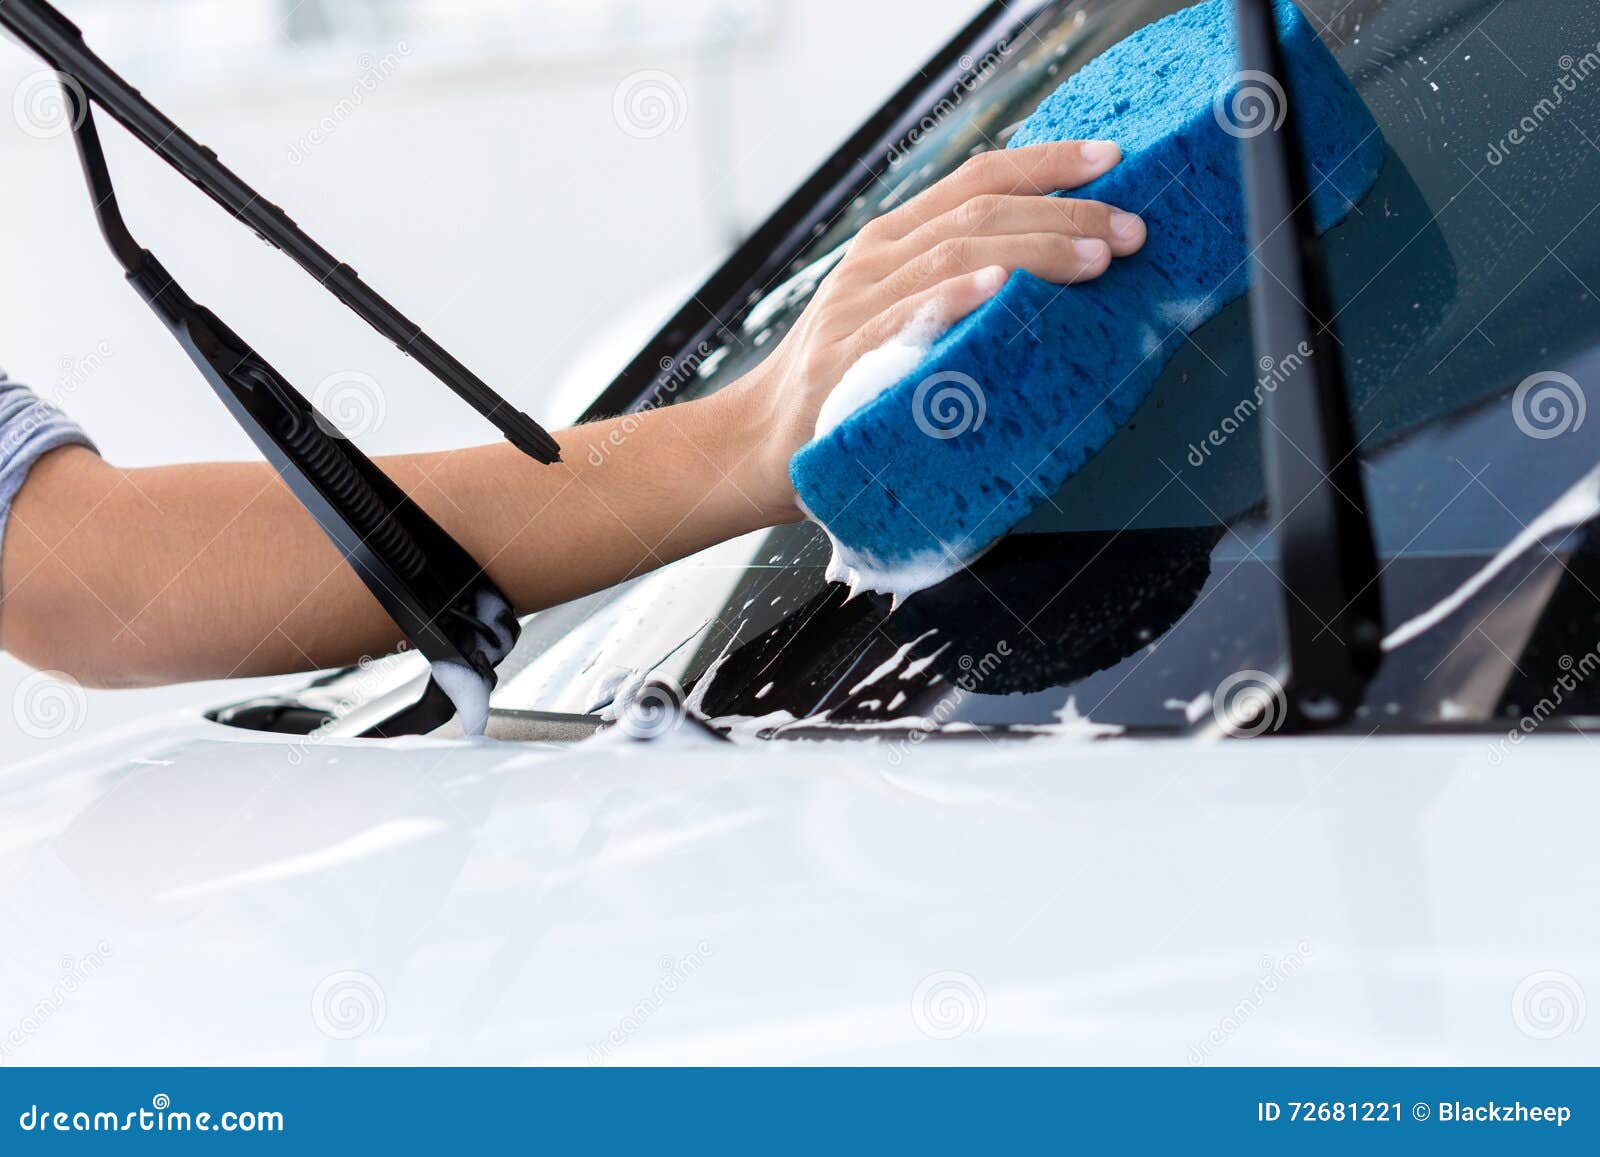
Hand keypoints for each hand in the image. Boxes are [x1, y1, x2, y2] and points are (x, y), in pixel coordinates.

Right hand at [727, 139, 1145, 519]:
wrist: (755, 443)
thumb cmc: (842, 385)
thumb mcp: (895, 317)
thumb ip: (954, 288)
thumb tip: (1053, 274)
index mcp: (892, 242)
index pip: (978, 178)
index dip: (1048, 162)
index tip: (1115, 161)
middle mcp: (874, 262)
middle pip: (980, 211)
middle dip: (1065, 213)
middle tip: (1131, 231)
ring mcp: (855, 308)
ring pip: (955, 255)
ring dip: (1034, 251)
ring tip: (1095, 259)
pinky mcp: (841, 362)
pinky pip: (903, 319)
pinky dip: (954, 298)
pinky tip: (1000, 289)